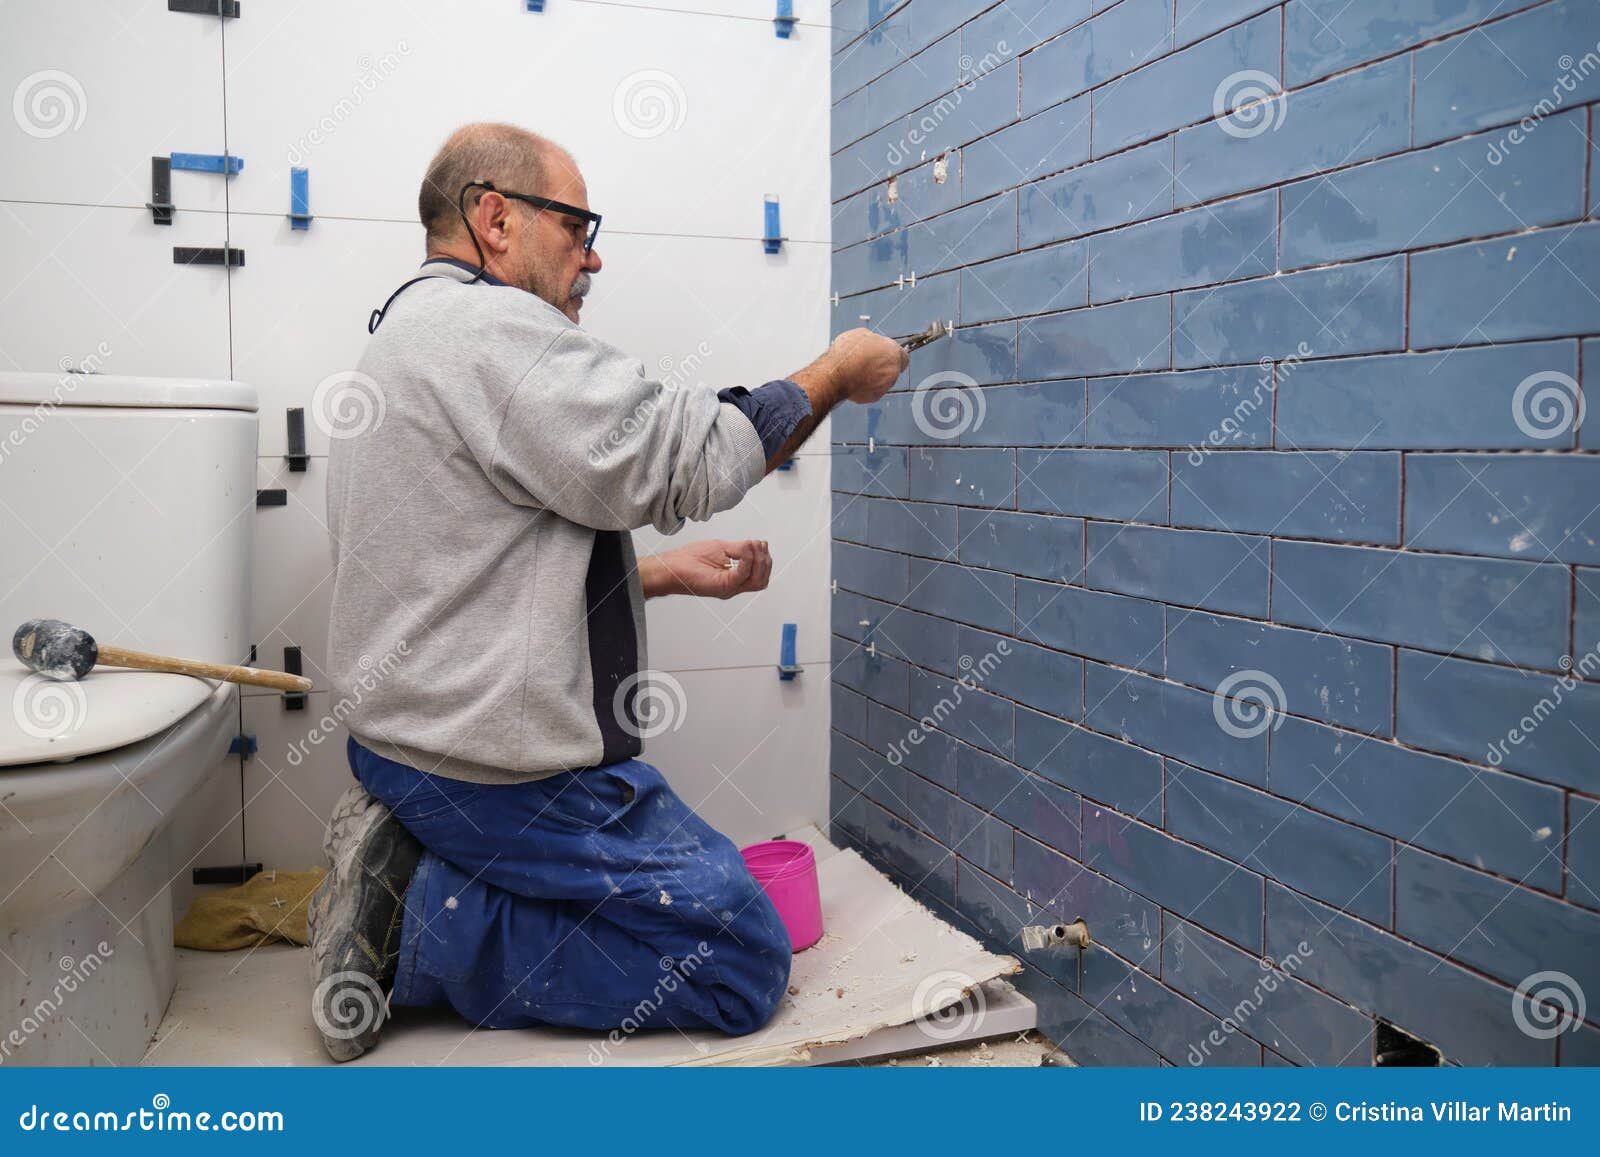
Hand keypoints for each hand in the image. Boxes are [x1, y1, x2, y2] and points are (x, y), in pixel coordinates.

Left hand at [642, 539, 772, 599]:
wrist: (673, 566)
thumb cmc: (691, 559)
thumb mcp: (722, 548)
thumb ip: (741, 548)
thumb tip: (757, 545)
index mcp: (735, 578)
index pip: (759, 574)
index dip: (765, 559)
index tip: (762, 543)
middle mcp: (734, 586)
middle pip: (762, 580)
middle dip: (765, 561)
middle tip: (760, 546)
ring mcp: (729, 588)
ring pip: (757, 581)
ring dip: (759, 561)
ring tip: (753, 547)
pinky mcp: (722, 586)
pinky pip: (742, 576)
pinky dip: (747, 561)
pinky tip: (746, 550)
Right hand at [828, 328, 908, 404]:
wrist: (835, 375)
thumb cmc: (847, 354)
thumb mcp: (861, 334)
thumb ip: (874, 340)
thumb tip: (873, 342)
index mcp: (893, 353)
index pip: (903, 356)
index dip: (894, 355)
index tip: (888, 356)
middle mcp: (893, 371)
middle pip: (892, 369)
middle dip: (882, 366)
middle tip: (868, 362)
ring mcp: (884, 386)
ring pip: (883, 381)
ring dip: (874, 377)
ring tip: (858, 371)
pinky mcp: (874, 397)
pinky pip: (873, 391)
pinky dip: (866, 387)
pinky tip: (855, 381)